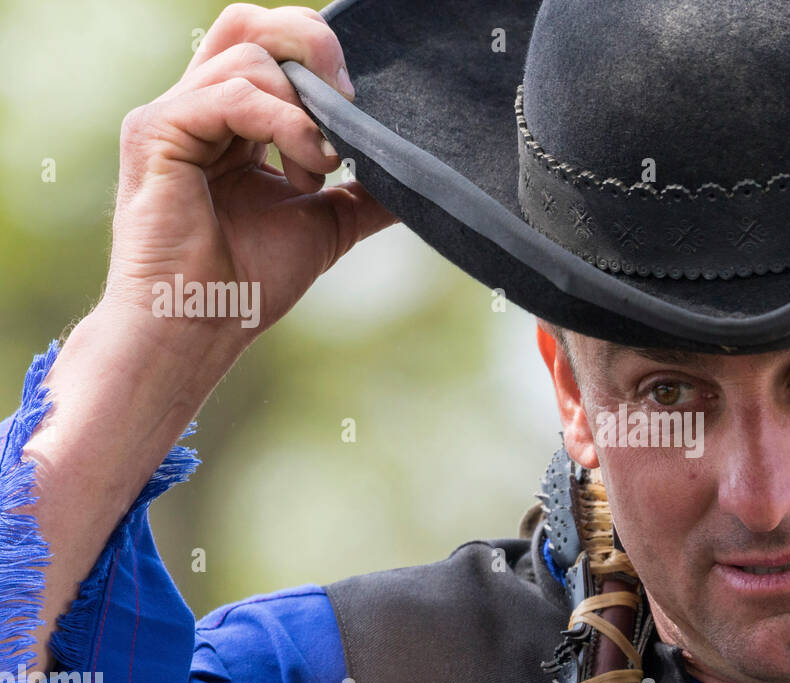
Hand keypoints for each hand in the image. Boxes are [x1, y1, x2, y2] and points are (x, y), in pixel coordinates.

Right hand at [103, 2, 396, 345]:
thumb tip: (415, 176)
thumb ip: (363, 191)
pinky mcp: (156, 131)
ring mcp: (173, 115)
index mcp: (231, 121)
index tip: (361, 108)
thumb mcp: (326, 223)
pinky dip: (283, 123)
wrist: (201, 327)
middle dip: (312, 47)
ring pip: (250, 55)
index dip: (320, 59)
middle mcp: (198, 107)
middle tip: (351, 100)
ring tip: (322, 168)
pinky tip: (308, 167)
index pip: (272, 47)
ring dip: (305, 110)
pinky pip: (232, 94)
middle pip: (251, 24)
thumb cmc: (249, 281)